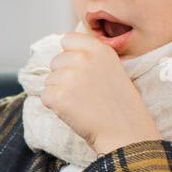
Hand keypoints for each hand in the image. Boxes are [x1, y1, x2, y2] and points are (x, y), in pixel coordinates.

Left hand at [41, 31, 161, 155]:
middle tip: (84, 92)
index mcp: (99, 49)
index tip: (80, 69)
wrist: (125, 132)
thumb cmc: (121, 105)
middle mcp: (83, 59)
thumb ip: (91, 57)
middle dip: (64, 76)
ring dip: (60, 92)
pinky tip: (74, 111)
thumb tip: (66, 53)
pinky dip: (55, 106)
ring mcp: (69, 77)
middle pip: (56, 61)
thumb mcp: (113, 69)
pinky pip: (45, 96)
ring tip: (81, 103)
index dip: (70, 55)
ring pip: (50, 80)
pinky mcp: (58, 96)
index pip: (68, 39)